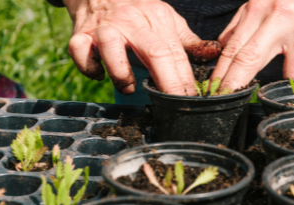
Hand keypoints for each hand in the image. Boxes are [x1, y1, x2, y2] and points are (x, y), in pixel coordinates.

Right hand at [64, 0, 206, 94]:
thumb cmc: (137, 11)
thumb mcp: (165, 19)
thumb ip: (188, 41)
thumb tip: (213, 55)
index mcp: (156, 17)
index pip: (175, 53)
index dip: (184, 80)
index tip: (192, 100)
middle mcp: (130, 20)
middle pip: (153, 52)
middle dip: (166, 83)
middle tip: (172, 104)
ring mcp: (104, 27)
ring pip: (111, 47)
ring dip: (121, 73)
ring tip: (128, 87)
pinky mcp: (79, 35)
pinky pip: (80, 53)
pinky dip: (89, 67)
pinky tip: (100, 75)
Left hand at [210, 0, 293, 91]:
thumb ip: (242, 23)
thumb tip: (222, 49)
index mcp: (260, 7)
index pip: (234, 48)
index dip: (222, 74)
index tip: (214, 93)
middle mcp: (283, 16)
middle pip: (251, 60)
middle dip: (237, 85)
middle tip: (230, 104)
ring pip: (293, 76)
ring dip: (292, 84)